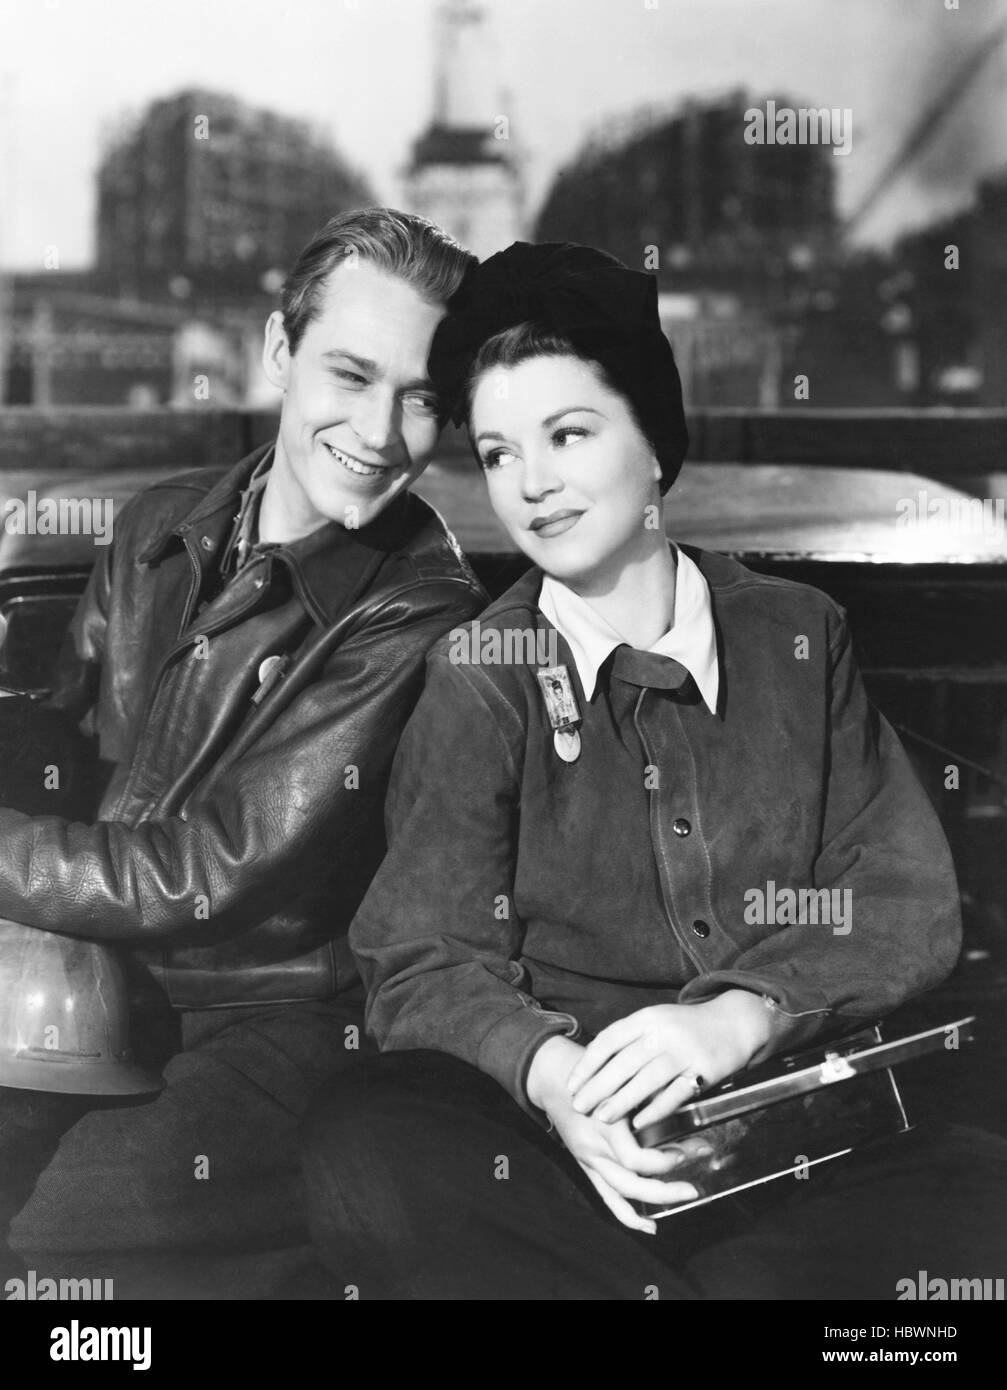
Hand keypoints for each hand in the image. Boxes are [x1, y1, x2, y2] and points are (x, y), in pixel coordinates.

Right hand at [526, 1035, 708, 1233]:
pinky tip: (650, 1227)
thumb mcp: (617, 1076)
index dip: (663, 1160)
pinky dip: (628, 1216)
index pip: (634, 1157)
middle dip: (666, 1190)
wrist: (552, 1077)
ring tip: (684, 1196)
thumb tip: (682, 1095)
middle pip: (630, 1183)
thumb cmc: (589, 1070)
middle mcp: (593, 1148)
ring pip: (620, 1194)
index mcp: (601, 1124)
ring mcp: (588, 1160)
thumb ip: (644, 1091)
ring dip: (654, 1201)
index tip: (688, 1150)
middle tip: (694, 1188)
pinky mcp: (586, 1166)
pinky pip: (607, 1198)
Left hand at [566, 991, 774, 1132]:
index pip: (608, 1040)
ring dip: (622, 1101)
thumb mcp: (657, 1021)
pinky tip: (640, 1123)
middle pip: (623, 1062)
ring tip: (602, 1117)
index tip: (571, 1084)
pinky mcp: (704, 1070)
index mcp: (647, 1018)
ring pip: (646, 1079)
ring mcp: (685, 1051)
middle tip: (579, 1106)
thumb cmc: (686, 1027)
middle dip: (597, 1086)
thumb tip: (593, 1069)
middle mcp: (663, 1032)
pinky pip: (676, 1093)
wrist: (735, 1022)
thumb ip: (630, 1041)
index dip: (587, 1064)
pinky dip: (656, 1109)